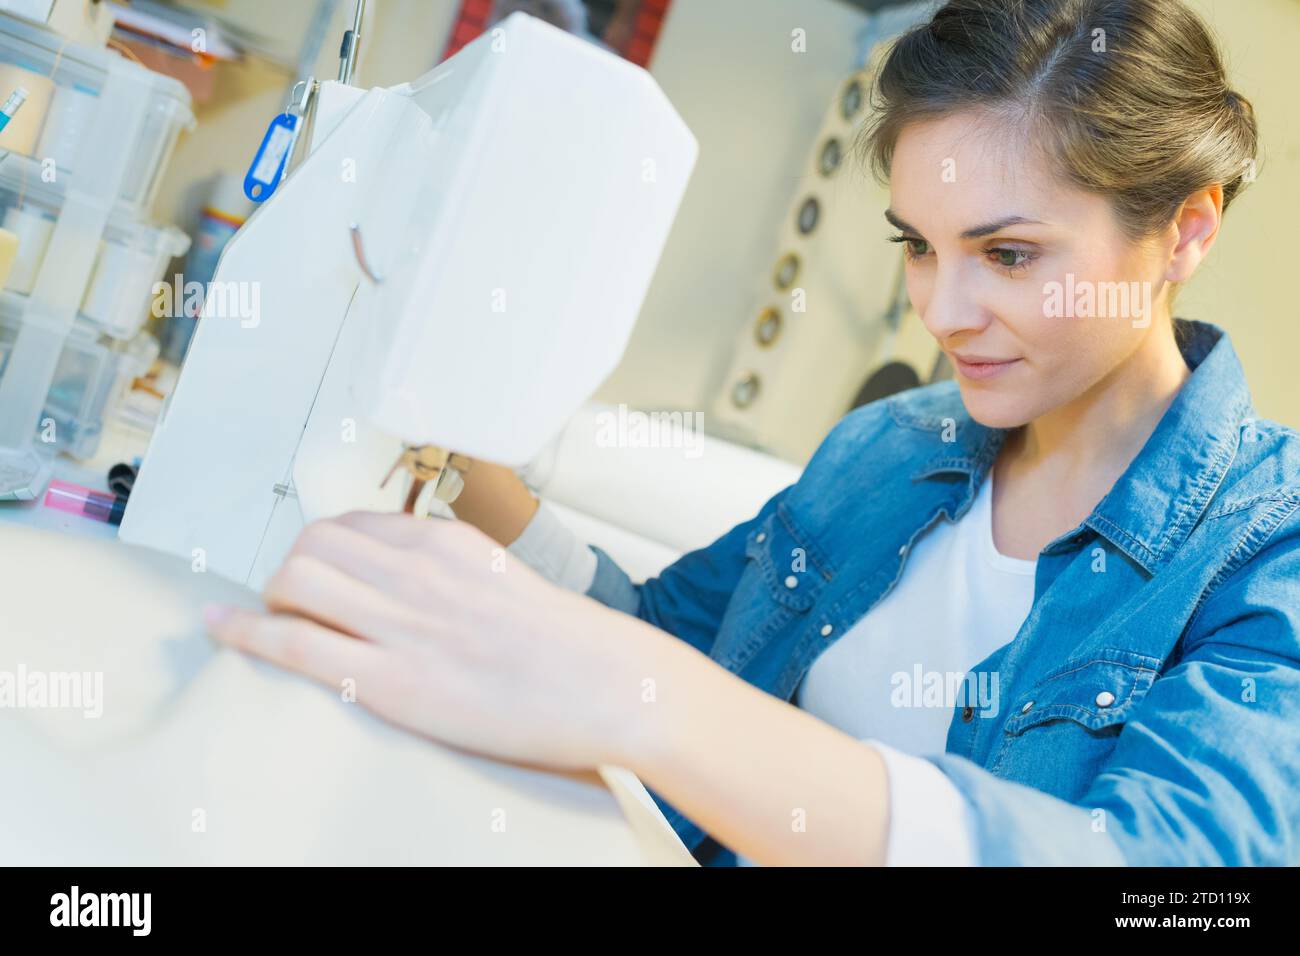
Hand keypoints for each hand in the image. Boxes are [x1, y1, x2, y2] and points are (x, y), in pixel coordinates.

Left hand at [203, 512, 675, 770]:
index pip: (353, 522)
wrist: (609, 685)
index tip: (317, 568)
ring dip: (271, 597)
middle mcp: (417, 569)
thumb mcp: (507, 579)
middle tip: (295, 600)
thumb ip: (452, 570)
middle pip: (313, 543)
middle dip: (290, 570)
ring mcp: (402, 622)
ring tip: (274, 619)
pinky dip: (244, 631)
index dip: (322, 547)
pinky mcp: (393, 680)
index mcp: (447, 543)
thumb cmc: (570, 644)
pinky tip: (220, 628)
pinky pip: (294, 643)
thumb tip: (410, 573)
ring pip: (295, 579)